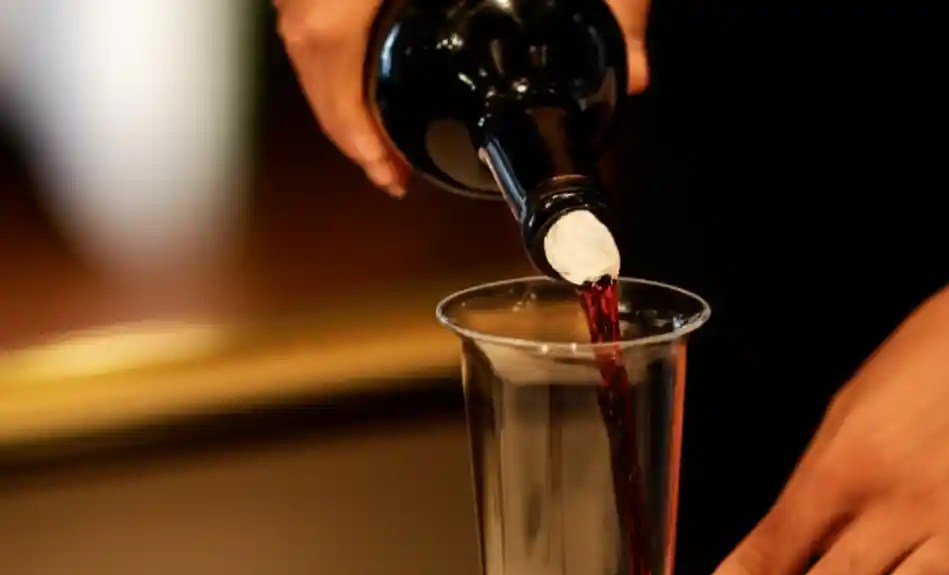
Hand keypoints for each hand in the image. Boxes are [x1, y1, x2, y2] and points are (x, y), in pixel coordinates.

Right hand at [274, 0, 651, 197]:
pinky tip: (373, 48)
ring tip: (376, 124)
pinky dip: (334, 22)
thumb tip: (633, 74)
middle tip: (384, 167)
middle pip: (300, 27)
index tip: (380, 168)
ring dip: (330, 66)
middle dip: (336, 107)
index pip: (325, 32)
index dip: (342, 113)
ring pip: (298, 4)